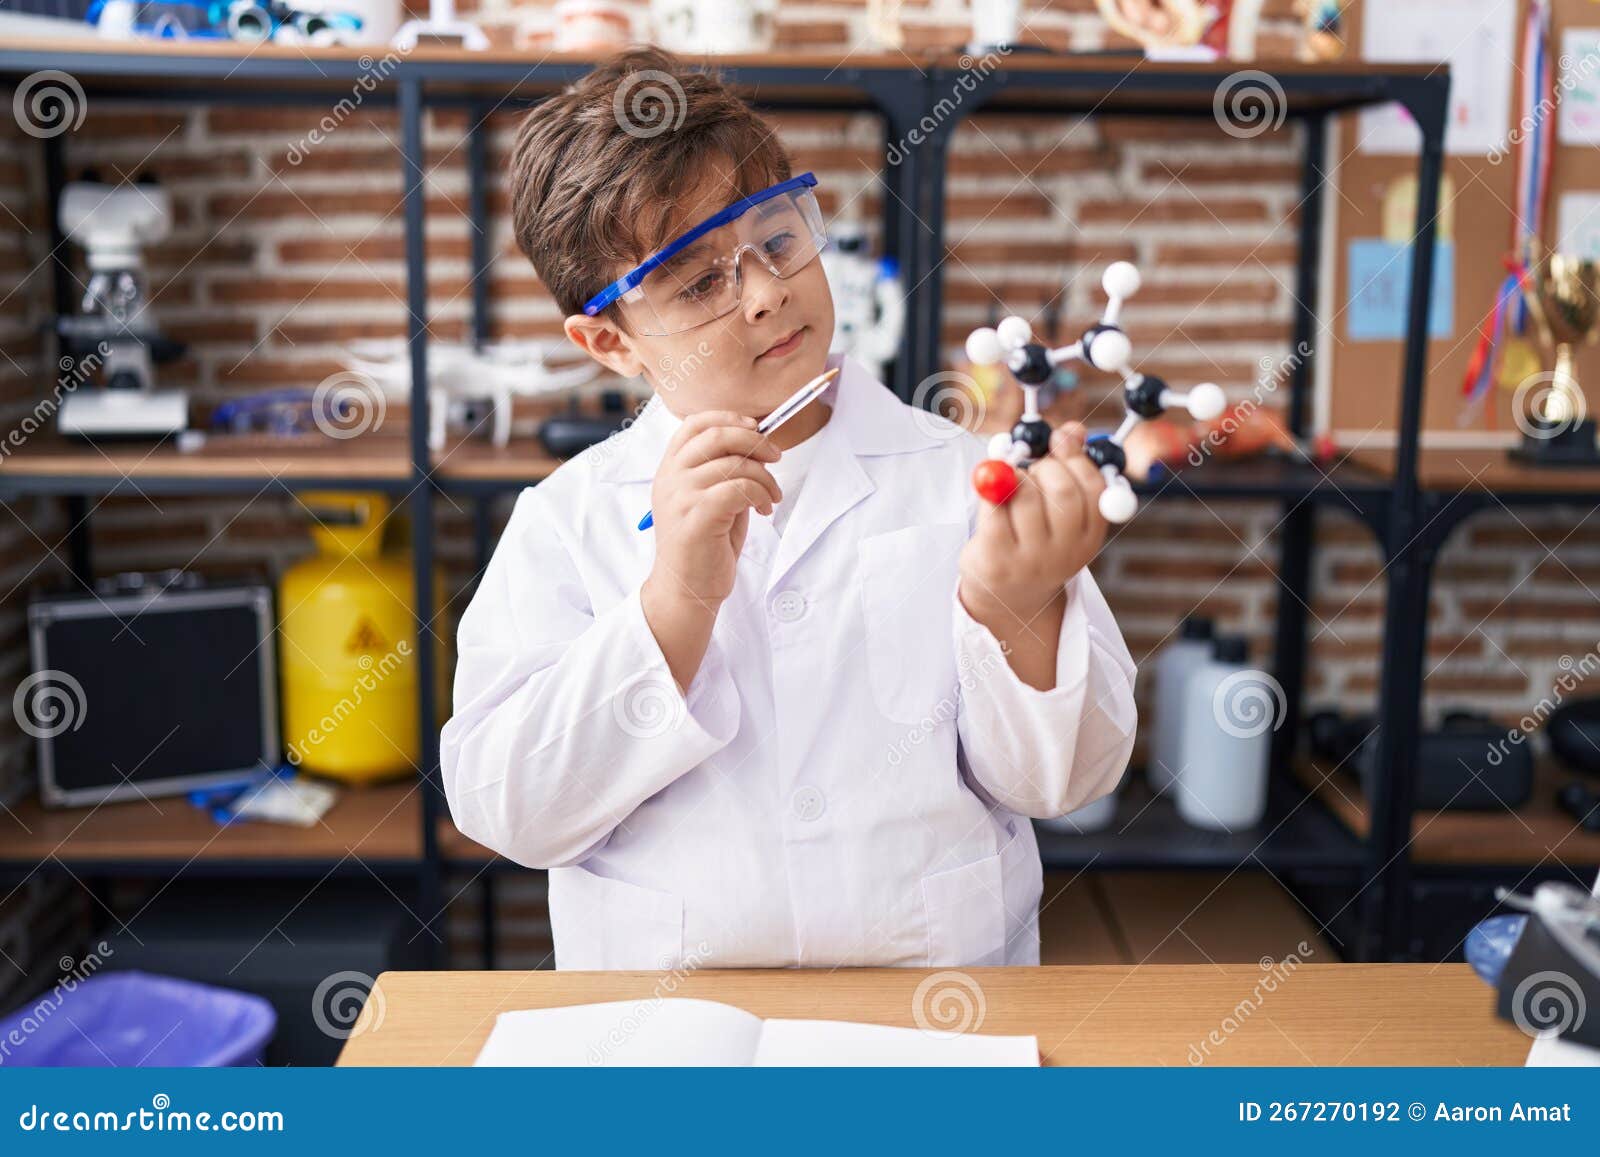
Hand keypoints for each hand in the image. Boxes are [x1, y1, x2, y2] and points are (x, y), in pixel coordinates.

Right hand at [646, 409, 781, 604]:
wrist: (686, 590)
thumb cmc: (703, 546)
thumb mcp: (710, 500)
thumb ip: (725, 472)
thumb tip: (757, 447)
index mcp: (670, 469)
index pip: (694, 424)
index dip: (728, 418)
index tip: (755, 428)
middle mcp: (671, 478)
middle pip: (717, 435)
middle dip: (755, 441)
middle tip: (775, 458)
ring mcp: (681, 496)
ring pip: (735, 463)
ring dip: (764, 477)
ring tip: (771, 497)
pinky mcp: (698, 515)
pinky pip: (740, 488)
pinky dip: (761, 494)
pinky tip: (764, 509)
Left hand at [959, 421, 1108, 625]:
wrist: (1007, 599)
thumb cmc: (1034, 542)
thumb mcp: (1058, 513)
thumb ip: (1068, 469)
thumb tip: (1073, 428)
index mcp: (1089, 538)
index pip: (1094, 489)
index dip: (1076, 457)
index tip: (1059, 439)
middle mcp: (1066, 553)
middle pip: (1062, 491)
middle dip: (1044, 467)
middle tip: (1032, 467)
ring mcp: (1031, 560)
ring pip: (1026, 496)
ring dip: (1015, 476)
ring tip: (1010, 484)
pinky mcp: (997, 560)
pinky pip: (994, 508)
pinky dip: (991, 491)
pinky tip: (992, 497)